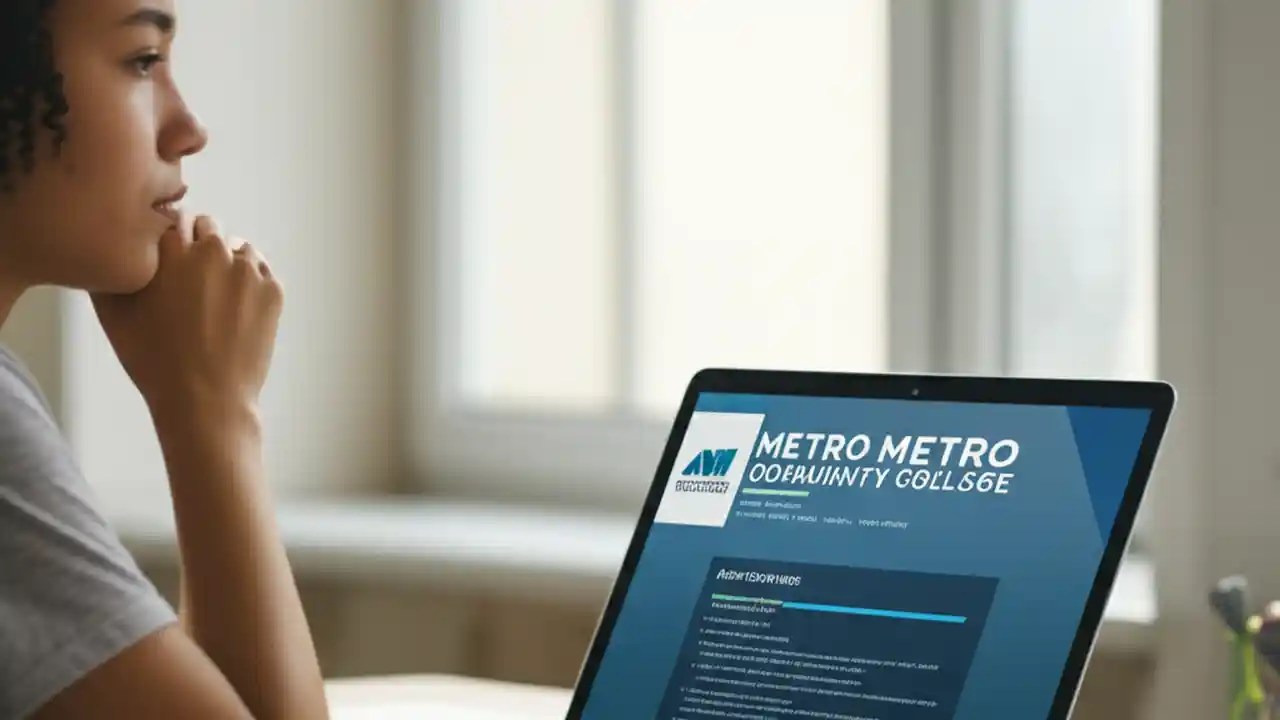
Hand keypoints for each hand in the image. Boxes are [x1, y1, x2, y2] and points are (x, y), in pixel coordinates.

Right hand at [92, 213, 282, 419]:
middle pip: (207, 228)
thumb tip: (112, 249)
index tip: (168, 256)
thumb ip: (111, 272)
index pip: (172, 218)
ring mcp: (246, 270)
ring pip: (237, 248)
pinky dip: (251, 282)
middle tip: (192, 280)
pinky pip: (261, 271)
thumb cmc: (153, 361)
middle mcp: (210, 251)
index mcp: (169, 250)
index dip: (169, 237)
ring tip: (215, 298)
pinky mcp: (273, 290)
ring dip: (227, 262)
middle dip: (198, 246)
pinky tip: (236, 308)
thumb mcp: (114, 316)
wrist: (205, 400)